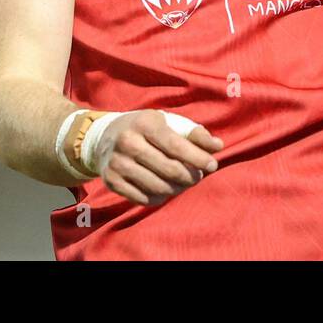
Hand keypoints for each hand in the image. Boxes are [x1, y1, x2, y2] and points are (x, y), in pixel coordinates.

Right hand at [95, 110, 223, 206]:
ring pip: (158, 187)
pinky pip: (144, 199)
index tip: (212, 165)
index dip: (198, 158)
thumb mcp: (169, 123)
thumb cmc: (146, 129)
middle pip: (170, 170)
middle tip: (197, 176)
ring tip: (183, 183)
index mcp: (145, 123)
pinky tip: (164, 188)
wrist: (104, 137)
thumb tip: (218, 146)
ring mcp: (117, 163)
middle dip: (190, 176)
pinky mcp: (111, 181)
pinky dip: (160, 197)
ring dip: (177, 189)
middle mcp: (128, 142)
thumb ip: (195, 133)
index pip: (176, 146)